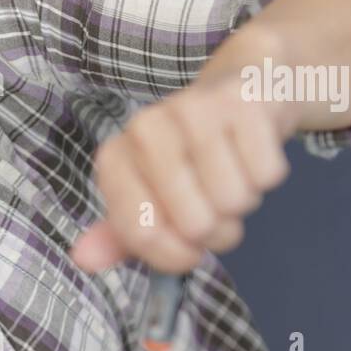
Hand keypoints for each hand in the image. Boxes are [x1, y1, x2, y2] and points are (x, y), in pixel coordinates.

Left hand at [70, 73, 296, 273]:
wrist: (239, 91)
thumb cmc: (190, 158)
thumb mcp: (148, 197)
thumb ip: (121, 234)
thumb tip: (84, 259)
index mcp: (115, 158)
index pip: (142, 233)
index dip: (176, 256)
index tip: (189, 250)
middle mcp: (146, 128)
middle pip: (196, 225)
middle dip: (218, 230)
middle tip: (216, 205)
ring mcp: (192, 109)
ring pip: (234, 201)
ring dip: (243, 201)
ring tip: (232, 174)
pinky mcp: (243, 100)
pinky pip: (266, 173)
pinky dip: (266, 175)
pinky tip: (251, 152)